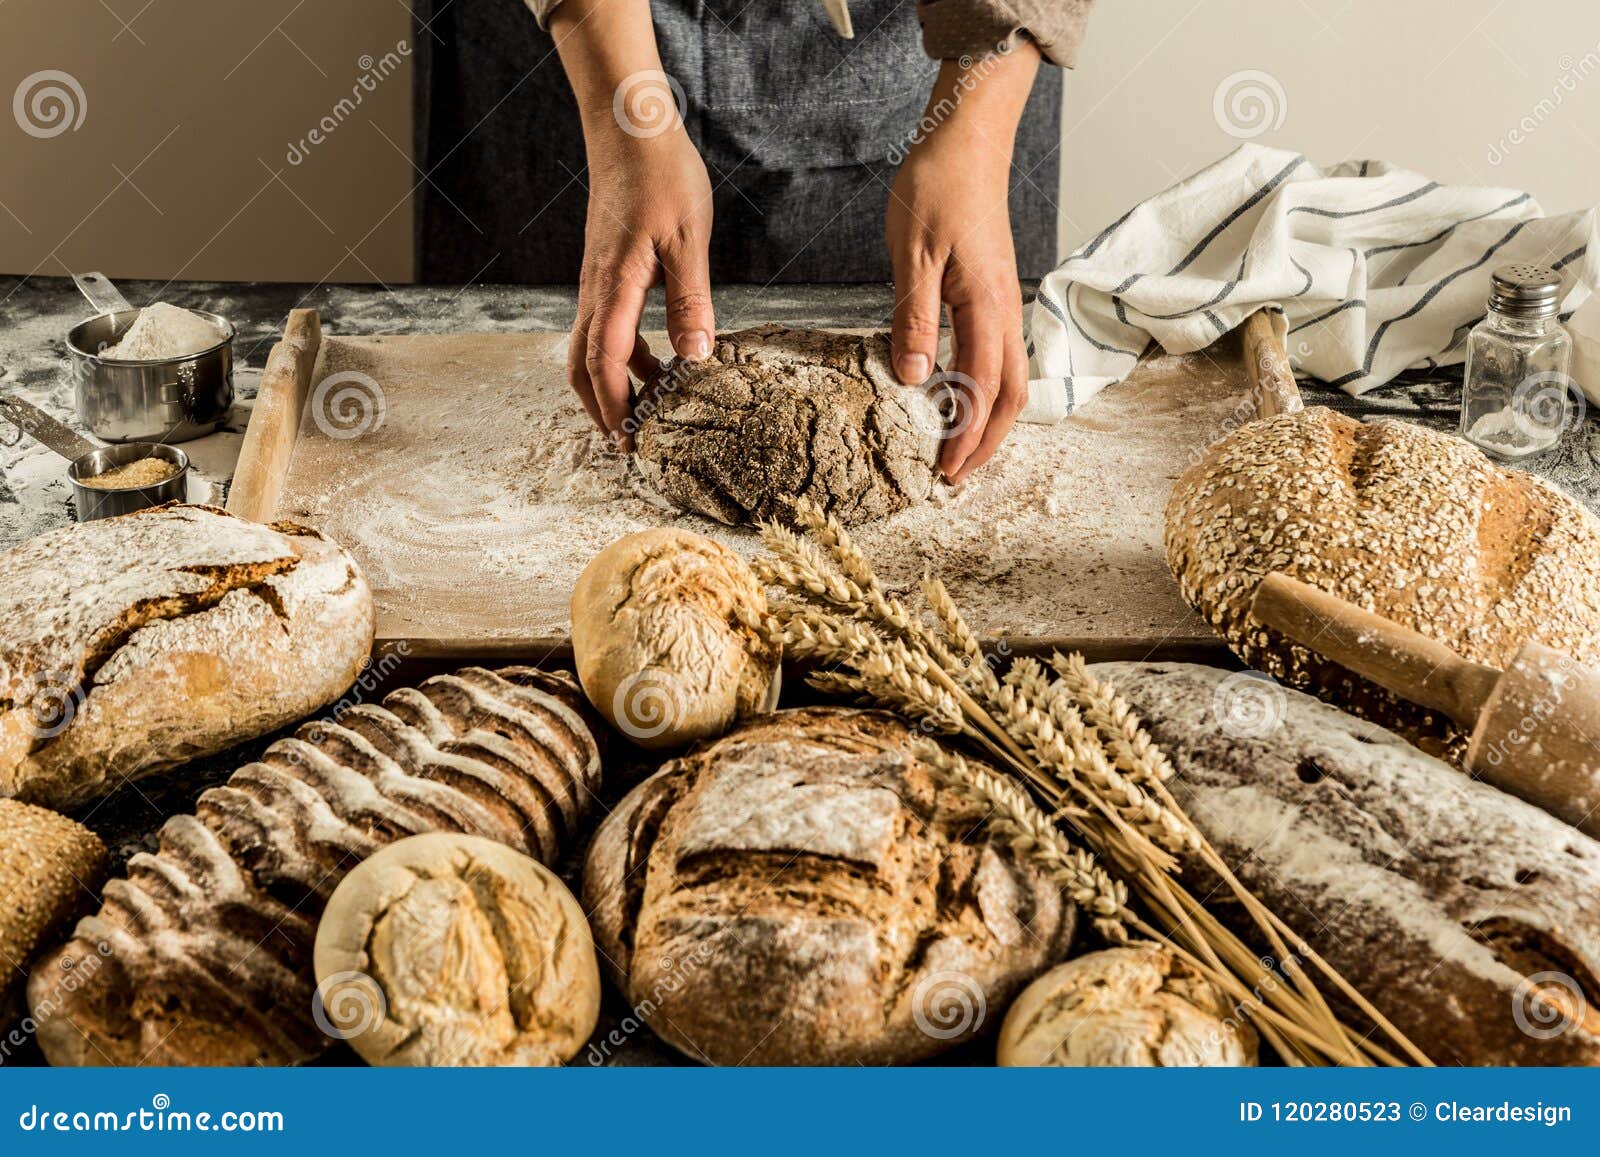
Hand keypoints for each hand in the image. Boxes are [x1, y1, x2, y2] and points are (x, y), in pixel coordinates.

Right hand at [574, 127, 713, 448]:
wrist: (630, 130)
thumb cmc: (663, 178)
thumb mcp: (690, 241)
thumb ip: (691, 301)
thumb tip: (697, 357)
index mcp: (614, 287)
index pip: (604, 363)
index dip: (615, 406)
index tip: (630, 441)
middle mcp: (596, 290)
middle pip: (582, 365)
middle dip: (601, 407)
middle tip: (627, 442)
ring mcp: (597, 281)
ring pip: (592, 347)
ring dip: (614, 382)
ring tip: (651, 408)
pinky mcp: (606, 271)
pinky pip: (606, 325)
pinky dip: (624, 354)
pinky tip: (659, 360)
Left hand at [887, 46, 1040, 482]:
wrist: (968, 135)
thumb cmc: (937, 186)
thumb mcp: (913, 255)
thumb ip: (916, 318)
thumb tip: (916, 380)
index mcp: (986, 305)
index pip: (982, 390)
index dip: (966, 437)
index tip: (945, 471)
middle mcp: (1005, 309)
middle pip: (1011, 395)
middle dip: (987, 442)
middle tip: (956, 476)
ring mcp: (1005, 299)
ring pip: (1012, 376)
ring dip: (991, 418)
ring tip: (962, 447)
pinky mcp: (996, 289)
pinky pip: (1001, 352)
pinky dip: (988, 386)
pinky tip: (964, 394)